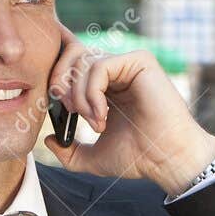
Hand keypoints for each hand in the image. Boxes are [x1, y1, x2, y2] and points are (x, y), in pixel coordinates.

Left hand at [41, 23, 214, 195]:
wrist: (165, 160)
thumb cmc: (137, 158)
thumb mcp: (94, 158)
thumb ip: (70, 152)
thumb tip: (49, 139)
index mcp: (107, 88)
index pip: (71, 68)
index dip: (58, 83)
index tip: (62, 112)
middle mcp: (118, 72)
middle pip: (73, 56)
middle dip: (62, 83)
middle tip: (70, 111)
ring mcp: (129, 65)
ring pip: (85, 62)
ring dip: (81, 95)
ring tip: (95, 123)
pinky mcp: (140, 61)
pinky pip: (100, 66)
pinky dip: (93, 92)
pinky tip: (102, 115)